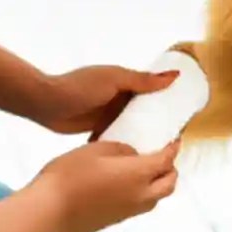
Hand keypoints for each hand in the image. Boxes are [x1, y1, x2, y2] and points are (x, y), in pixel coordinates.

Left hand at [32, 65, 178, 136]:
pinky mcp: (98, 129)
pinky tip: (138, 155)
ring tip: (160, 149)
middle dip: (157, 120)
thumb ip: (142, 81)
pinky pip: (117, 136)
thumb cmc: (81, 87)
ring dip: (142, 133)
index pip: (152, 91)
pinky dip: (125, 142)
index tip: (185, 113)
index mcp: (125, 82)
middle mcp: (118, 98)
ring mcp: (107, 114)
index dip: (167, 100)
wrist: (46, 104)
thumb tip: (175, 76)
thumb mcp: (115, 79)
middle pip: (143, 110)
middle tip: (175, 137)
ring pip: (131, 124)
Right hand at [32, 140, 180, 231]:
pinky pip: (138, 207)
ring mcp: (128, 212)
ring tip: (145, 172)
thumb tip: (133, 156)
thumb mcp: (97, 149)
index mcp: (139, 175)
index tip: (174, 139)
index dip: (173, 148)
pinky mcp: (115, 222)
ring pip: (155, 199)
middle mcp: (140, 196)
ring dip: (157, 185)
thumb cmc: (71, 174)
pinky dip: (141, 195)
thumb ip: (122, 150)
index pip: (166, 160)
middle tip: (161, 156)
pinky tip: (124, 186)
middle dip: (170, 169)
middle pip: (169, 184)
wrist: (48, 210)